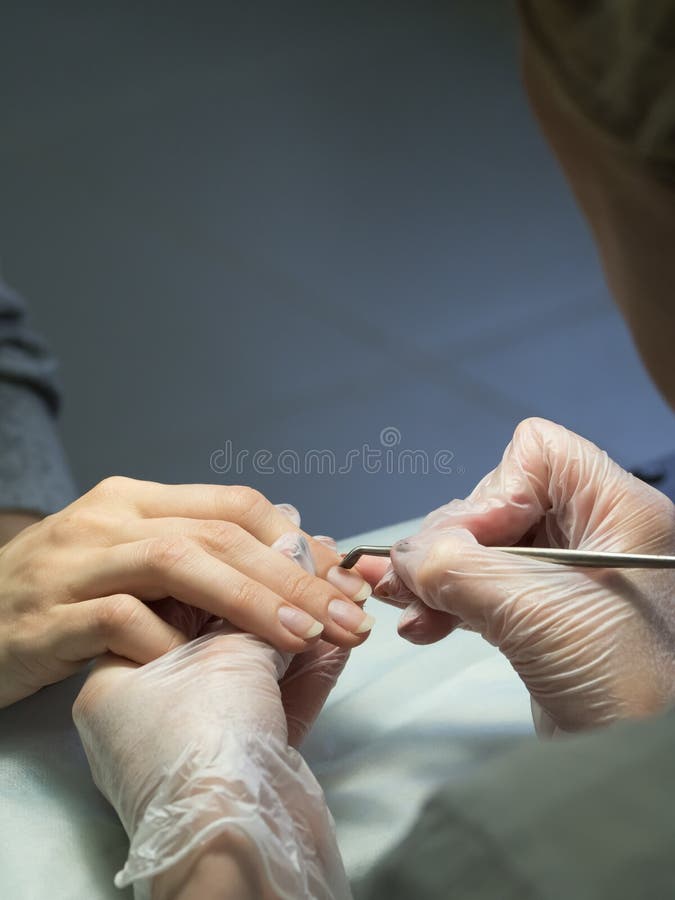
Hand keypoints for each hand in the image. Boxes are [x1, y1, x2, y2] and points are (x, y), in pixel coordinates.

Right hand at [0, 476, 370, 707]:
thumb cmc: (67, 594)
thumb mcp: (136, 561)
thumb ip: (202, 555)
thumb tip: (294, 553)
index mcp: (139, 499)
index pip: (235, 506)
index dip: (297, 542)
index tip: (344, 583)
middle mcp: (111, 517)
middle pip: (220, 533)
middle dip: (293, 575)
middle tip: (346, 616)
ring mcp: (77, 563)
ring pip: (178, 562)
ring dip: (249, 600)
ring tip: (302, 636)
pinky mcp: (48, 616)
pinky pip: (119, 618)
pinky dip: (167, 639)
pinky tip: (199, 663)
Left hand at [73, 535, 351, 899]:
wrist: (236, 842)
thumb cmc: (204, 740)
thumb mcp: (224, 655)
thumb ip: (259, 599)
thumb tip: (292, 545)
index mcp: (124, 675)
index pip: (180, 597)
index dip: (231, 562)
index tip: (275, 536)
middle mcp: (160, 703)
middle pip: (230, 628)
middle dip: (284, 590)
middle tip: (325, 556)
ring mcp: (208, 733)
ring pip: (266, 660)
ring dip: (311, 622)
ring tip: (346, 585)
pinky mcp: (253, 756)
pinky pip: (285, 695)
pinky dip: (317, 664)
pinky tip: (346, 632)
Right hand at [365, 418, 674, 734]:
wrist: (644, 768)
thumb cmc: (631, 689)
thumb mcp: (536, 612)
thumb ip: (458, 569)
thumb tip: (403, 555)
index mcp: (615, 510)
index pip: (537, 453)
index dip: (494, 491)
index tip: (471, 543)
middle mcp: (593, 533)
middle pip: (497, 502)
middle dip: (448, 543)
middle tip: (415, 581)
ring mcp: (566, 576)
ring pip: (482, 548)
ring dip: (437, 575)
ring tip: (404, 604)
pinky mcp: (544, 615)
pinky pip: (483, 587)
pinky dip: (448, 600)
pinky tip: (420, 623)